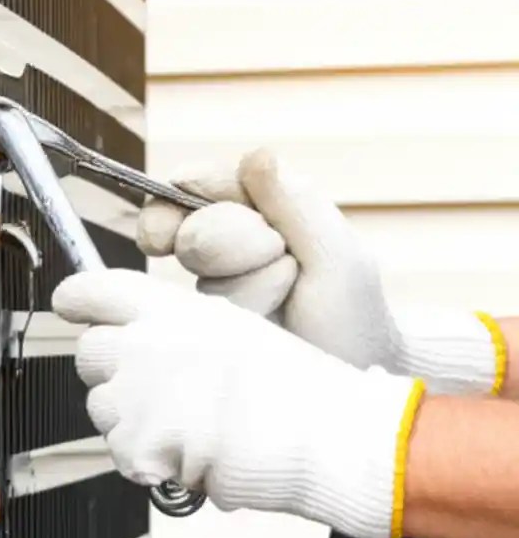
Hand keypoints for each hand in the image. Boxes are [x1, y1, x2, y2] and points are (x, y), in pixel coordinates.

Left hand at [53, 268, 423, 537]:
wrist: (324, 434)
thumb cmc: (294, 385)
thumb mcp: (234, 327)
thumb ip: (177, 328)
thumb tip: (138, 338)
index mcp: (168, 308)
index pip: (91, 290)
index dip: (76, 299)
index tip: (70, 304)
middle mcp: (141, 344)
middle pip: (88, 353)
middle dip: (113, 372)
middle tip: (159, 390)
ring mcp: (134, 395)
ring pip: (102, 408)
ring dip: (133, 420)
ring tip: (189, 426)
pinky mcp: (138, 445)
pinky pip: (123, 455)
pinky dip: (150, 462)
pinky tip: (192, 454)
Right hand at [139, 148, 502, 395]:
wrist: (348, 383)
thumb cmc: (353, 317)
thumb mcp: (335, 256)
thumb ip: (294, 205)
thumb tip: (255, 155)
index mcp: (267, 204)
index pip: (198, 180)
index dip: (184, 194)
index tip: (186, 217)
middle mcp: (236, 235)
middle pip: (190, 223)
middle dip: (233, 245)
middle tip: (282, 262)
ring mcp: (220, 276)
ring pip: (195, 266)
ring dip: (245, 284)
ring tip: (287, 297)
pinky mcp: (209, 315)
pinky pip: (197, 304)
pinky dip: (238, 309)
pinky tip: (264, 322)